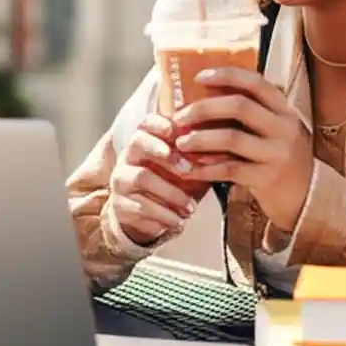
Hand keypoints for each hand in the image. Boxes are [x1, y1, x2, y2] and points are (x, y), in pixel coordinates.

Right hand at [108, 114, 198, 245]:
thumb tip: (225, 152)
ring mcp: (121, 179)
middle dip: (166, 155)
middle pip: (138, 143)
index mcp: (145, 140)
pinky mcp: (120, 204)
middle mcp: (128, 156)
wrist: (147, 216)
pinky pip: (140, 206)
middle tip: (188, 170)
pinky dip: (163, 215)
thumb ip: (200, 158)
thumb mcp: (187, 168)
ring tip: (191, 208)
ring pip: (142, 177)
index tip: (174, 131)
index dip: (159, 123)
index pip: (146, 123)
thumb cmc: (173, 183)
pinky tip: (179, 222)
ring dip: (171, 193)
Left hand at [172, 67, 313, 231]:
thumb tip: (206, 94)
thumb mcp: (275, 130)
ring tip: (180, 142)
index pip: (255, 83)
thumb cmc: (281, 157)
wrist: (307, 197)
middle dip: (204, 108)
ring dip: (200, 139)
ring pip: (231, 138)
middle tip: (180, 117)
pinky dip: (205, 169)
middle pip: (239, 106)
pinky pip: (229, 170)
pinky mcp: (267, 178)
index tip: (199, 76)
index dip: (226, 76)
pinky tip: (189, 169)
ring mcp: (277, 153)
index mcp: (284, 110)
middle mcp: (284, 128)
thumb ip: (251, 114)